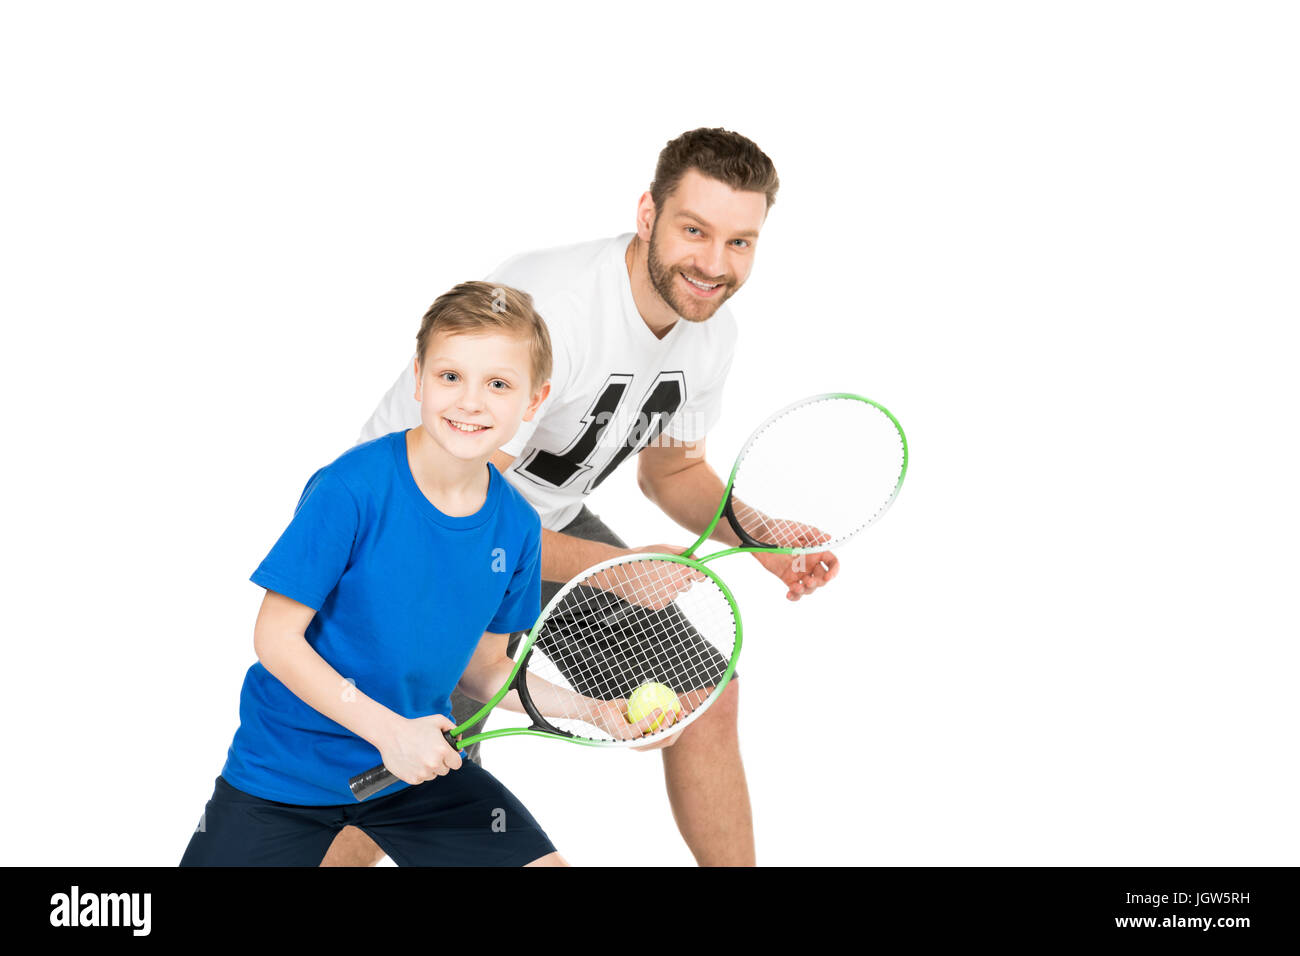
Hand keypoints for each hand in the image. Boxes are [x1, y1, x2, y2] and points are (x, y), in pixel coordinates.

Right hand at [379, 713, 462, 784]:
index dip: (453, 758)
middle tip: (430, 752)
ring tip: (419, 755)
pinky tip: (413, 760)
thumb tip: (459, 740)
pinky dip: (419, 772)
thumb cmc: (414, 727)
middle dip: (441, 762)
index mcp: (442, 750)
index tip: (448, 755)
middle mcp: (434, 763)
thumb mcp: (438, 721)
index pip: (457, 763)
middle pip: (445, 770)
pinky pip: (422, 779)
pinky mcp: (412, 779)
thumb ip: (453, 729)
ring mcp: (423, 773)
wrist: (391, 734)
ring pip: (433, 775)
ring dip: (429, 768)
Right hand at [586, 547, 705, 610]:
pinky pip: (664, 600)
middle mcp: (676, 585)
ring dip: (668, 587)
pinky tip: (648, 586)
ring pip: (674, 593)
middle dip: (680, 579)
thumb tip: (696, 558)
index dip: (697, 573)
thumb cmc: (640, 556)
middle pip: (687, 585)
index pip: (700, 576)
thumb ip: (683, 552)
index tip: (694, 572)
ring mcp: (666, 596)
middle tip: (665, 571)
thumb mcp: (663, 547)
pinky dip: (658, 594)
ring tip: (652, 578)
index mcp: (680, 569)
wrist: (619, 570)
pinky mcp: (657, 605)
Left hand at [589, 697, 681, 749]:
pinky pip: (642, 727)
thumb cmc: (619, 709)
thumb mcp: (640, 707)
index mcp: (645, 740)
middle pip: (665, 741)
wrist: (598, 710)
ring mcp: (632, 742)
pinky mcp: (625, 736)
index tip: (686, 716)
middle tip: (683, 715)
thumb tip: (673, 700)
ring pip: (656, 737)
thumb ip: (654, 708)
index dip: (679, 729)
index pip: (666, 738)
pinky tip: (659, 709)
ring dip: (667, 724)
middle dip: (677, 729)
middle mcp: (640, 745)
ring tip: (673, 711)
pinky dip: (652, 718)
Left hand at [752, 521, 838, 600]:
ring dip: (806, 590)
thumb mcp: (796, 529)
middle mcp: (809, 562)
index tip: (828, 577)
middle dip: (818, 582)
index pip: (831, 563)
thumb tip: (829, 538)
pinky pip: (795, 590)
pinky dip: (795, 595)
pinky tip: (789, 594)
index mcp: (815, 551)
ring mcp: (798, 571)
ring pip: (809, 587)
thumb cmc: (778, 528)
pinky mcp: (787, 577)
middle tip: (808, 580)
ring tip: (796, 587)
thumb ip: (813, 534)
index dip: (834, 571)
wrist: (758, 535)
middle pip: (822, 578)